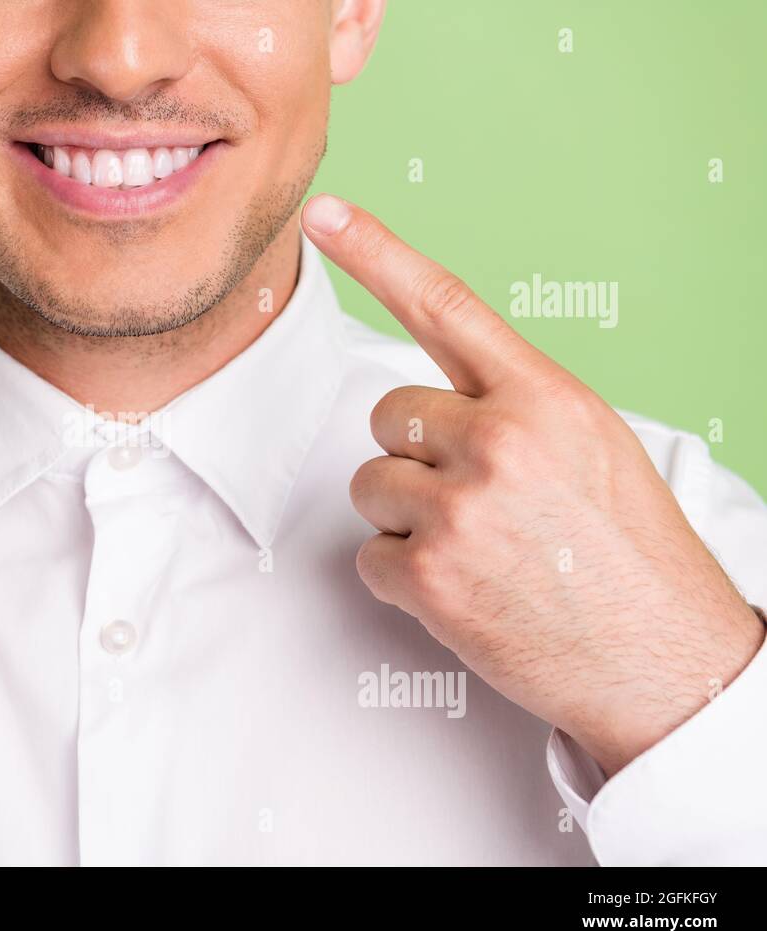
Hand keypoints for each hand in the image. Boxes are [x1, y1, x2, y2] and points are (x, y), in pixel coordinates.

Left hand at [302, 194, 765, 775]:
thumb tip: (441, 398)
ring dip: (404, 517)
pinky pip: (367, 556)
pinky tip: (462, 592)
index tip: (324, 215)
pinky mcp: (426, 573)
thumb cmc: (630, 554)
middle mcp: (497, 439)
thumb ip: (515, 406)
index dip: (376, 252)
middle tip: (470, 500)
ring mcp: (457, 507)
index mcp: (543, 397)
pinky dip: (400, 578)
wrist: (662, 660)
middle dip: (412, 454)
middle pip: (384, 414)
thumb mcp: (591, 445)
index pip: (445, 304)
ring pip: (367, 483)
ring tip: (476, 549)